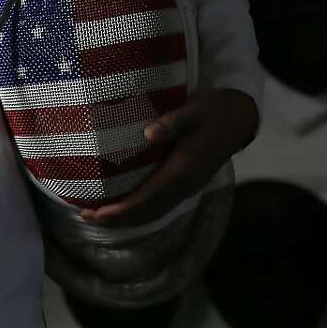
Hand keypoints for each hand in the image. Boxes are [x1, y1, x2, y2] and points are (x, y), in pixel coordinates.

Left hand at [83, 88, 258, 228]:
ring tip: (99, 215)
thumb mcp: (193, 108)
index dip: (122, 210)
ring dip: (127, 217)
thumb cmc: (213, 109)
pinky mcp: (189, 184)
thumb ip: (172, 121)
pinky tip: (127, 205)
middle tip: (86, 216)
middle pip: (147, 211)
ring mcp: (188, 187)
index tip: (97, 214)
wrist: (241, 118)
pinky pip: (161, 205)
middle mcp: (185, 184)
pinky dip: (140, 210)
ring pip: (155, 211)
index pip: (147, 198)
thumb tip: (149, 133)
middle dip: (117, 218)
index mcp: (182, 168)